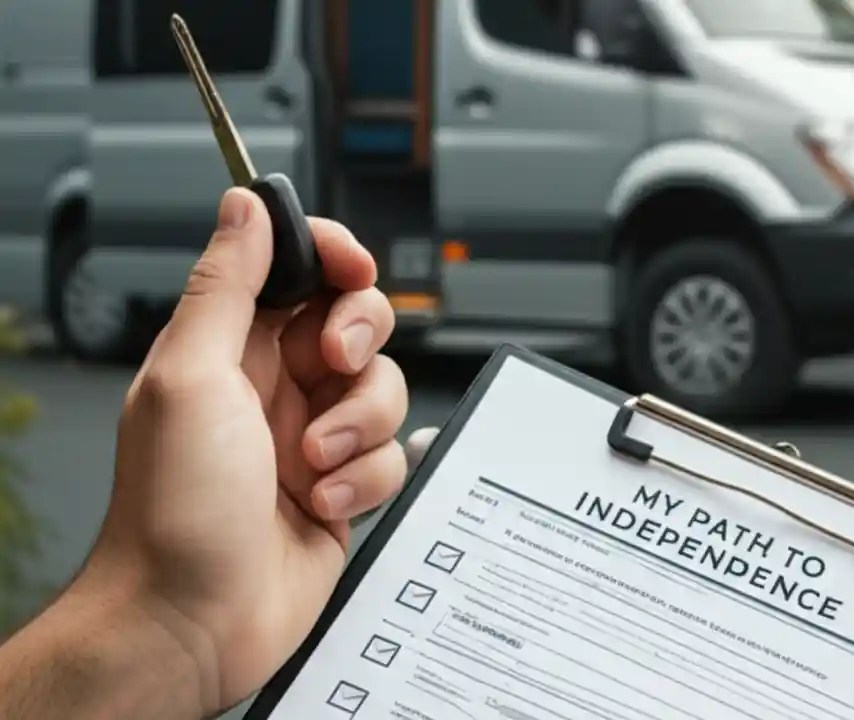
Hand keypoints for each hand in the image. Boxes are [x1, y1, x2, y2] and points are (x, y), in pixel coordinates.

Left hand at [86, 188, 409, 713]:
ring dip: (358, 426)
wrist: (192, 621)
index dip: (335, 257)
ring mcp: (312, 437)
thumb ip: (225, 285)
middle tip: (332, 365)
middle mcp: (273, 386)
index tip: (353, 267)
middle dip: (360, 339)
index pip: (296, 270)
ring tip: (312, 463)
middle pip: (356, 322)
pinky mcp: (343, 487)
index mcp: (229, 348)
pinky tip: (321, 504)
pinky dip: (363, 479)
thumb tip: (246, 207)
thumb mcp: (190, 376)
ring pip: (383, 390)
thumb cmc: (173, 511)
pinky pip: (389, 456)